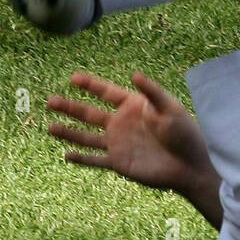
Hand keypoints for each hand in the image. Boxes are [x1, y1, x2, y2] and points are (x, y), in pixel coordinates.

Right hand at [46, 71, 217, 197]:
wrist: (190, 165)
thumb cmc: (185, 133)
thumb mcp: (170, 108)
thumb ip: (151, 92)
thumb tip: (134, 74)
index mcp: (134, 106)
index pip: (107, 92)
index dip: (90, 85)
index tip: (73, 78)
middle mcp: (122, 124)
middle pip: (90, 113)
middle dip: (70, 107)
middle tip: (50, 100)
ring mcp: (119, 144)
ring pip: (87, 137)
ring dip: (69, 133)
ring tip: (50, 127)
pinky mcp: (119, 163)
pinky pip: (95, 160)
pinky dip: (81, 159)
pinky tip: (66, 155)